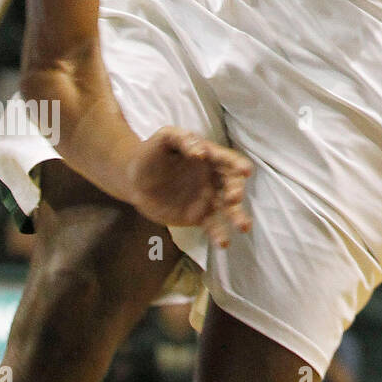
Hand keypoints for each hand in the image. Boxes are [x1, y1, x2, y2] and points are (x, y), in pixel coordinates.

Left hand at [127, 127, 252, 246]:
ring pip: (228, 207)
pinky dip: (219, 234)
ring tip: (244, 226)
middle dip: (237, 191)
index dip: (238, 165)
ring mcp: (208, 198)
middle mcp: (214, 177)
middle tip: (234, 198)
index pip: (228, 160)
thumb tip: (200, 152)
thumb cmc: (152, 153)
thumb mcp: (164, 138)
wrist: (135, 180)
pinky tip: (223, 243)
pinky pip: (213, 225)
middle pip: (232, 184)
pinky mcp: (199, 216)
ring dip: (238, 216)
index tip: (245, 171)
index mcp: (210, 157)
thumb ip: (182, 139)